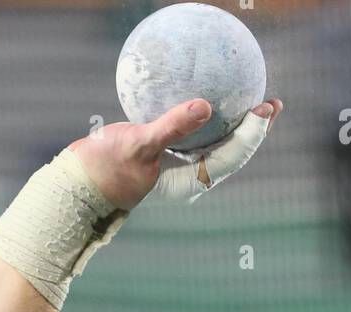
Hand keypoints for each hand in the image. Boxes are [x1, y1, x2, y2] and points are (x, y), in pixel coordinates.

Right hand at [69, 97, 282, 210]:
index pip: (230, 157)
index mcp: (189, 182)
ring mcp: (178, 166)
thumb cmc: (105, 169)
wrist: (79, 182)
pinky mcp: (166, 154)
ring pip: (215, 142)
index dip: (252, 134)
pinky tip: (203, 91)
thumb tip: (205, 106)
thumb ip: (172, 126)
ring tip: (250, 96)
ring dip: (234, 121)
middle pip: (231, 151)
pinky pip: (193, 131)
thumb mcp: (138, 144)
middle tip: (271, 102)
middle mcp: (189, 176)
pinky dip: (204, 114)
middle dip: (253, 128)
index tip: (264, 108)